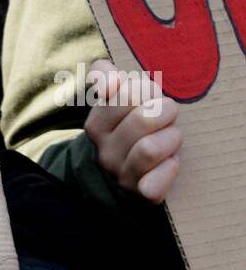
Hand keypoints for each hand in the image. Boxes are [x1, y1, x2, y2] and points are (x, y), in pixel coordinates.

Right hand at [85, 59, 180, 202]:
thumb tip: (110, 81)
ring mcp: (123, 175)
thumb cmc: (127, 124)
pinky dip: (169, 169)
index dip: (145, 89)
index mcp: (96, 126)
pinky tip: (172, 160)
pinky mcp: (142, 194)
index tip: (151, 93)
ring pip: (149, 149)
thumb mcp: (112, 98)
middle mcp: (105, 152)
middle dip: (164, 110)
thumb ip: (103, 75)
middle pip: (142, 120)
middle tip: (168, 111)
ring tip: (172, 134)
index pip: (124, 95)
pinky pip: (155, 184)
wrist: (124, 170)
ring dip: (170, 137)